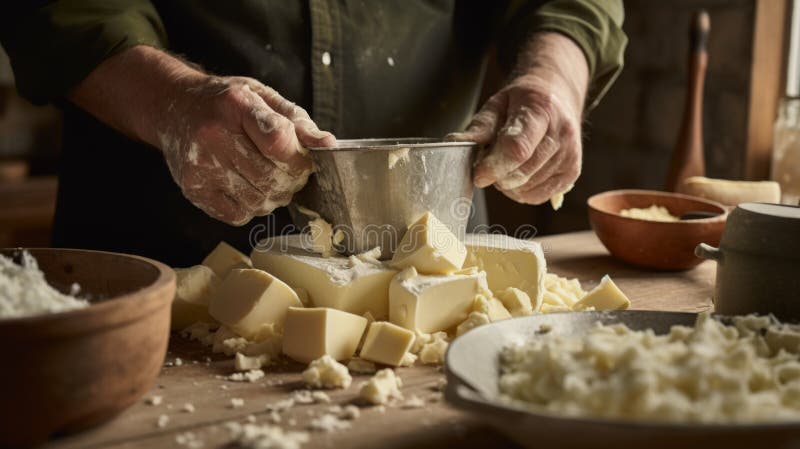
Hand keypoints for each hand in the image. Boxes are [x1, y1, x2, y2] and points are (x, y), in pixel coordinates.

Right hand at [69, 46, 334, 225]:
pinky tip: (248, 188)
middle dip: (291, 181)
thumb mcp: (263, 97)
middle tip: (290, 173)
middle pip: (271, 177)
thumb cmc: (226, 103)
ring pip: (258, 201)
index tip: (303, 159)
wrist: (173, 107)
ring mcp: (200, 165)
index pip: (278, 140)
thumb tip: (328, 145)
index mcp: (237, 105)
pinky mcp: (193, 189)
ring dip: (274, 196)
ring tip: (269, 179)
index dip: (299, 158)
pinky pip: (237, 216)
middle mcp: (213, 135)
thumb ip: (298, 122)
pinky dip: (251, 208)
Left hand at [448, 33, 587, 204]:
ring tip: (506, 165)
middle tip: (489, 164)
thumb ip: (478, 128)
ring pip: (528, 187)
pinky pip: (538, 196)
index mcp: (541, 110)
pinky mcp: (573, 172)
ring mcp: (570, 154)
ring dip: (508, 184)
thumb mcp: (497, 105)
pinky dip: (522, 192)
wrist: (556, 96)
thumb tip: (453, 143)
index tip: (478, 175)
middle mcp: (562, 133)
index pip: (518, 148)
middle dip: (498, 176)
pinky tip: (518, 175)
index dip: (494, 166)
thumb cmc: (522, 102)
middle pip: (523, 172)